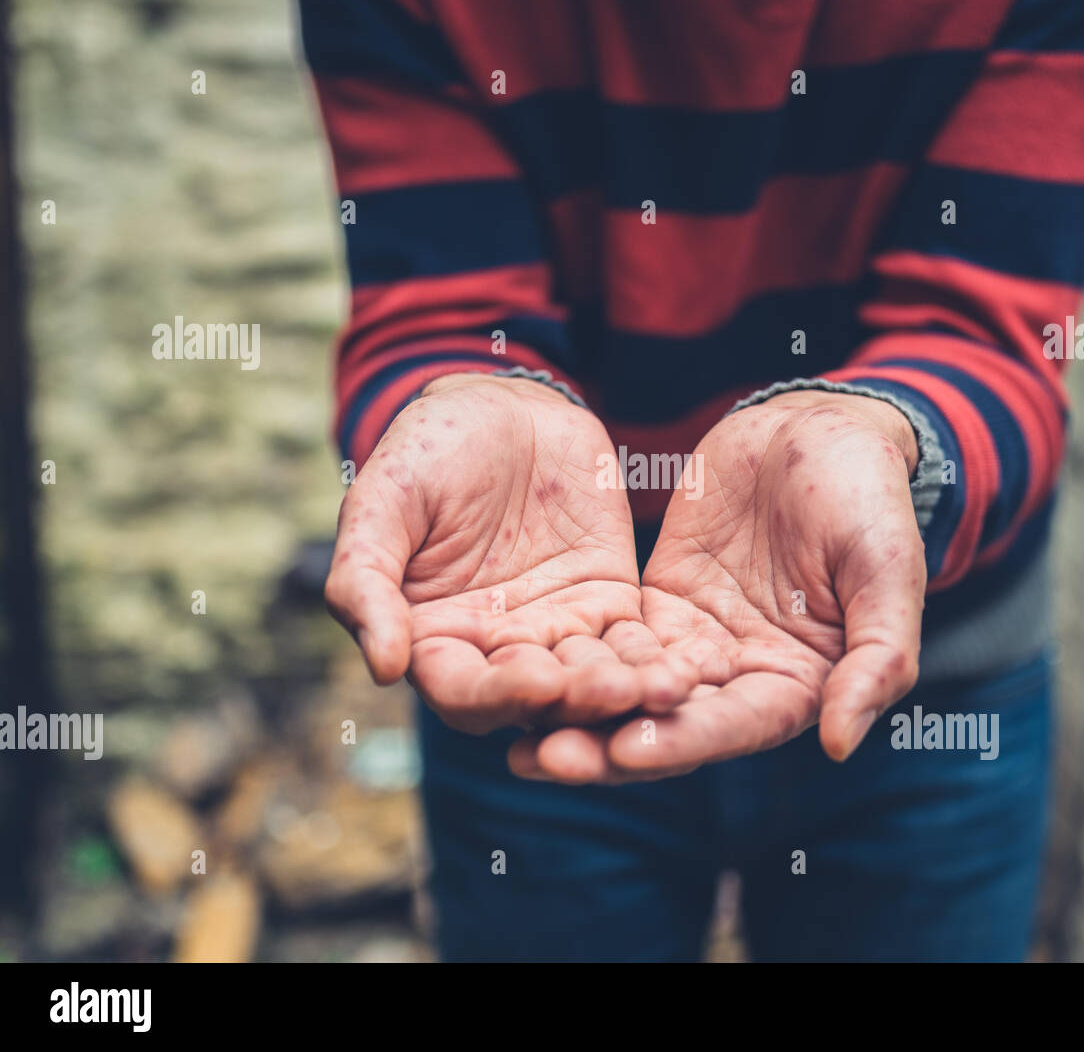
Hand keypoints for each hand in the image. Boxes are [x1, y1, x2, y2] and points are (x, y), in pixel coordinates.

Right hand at [324, 373, 706, 733]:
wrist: (500, 406)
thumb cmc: (425, 451)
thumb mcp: (382, 504)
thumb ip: (366, 582)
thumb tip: (383, 668)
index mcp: (433, 642)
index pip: (463, 691)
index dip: (498, 694)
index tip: (537, 682)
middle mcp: (496, 652)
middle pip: (539, 698)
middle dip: (579, 700)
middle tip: (618, 694)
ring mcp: (556, 633)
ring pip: (594, 678)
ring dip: (630, 691)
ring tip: (667, 689)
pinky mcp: (608, 605)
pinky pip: (637, 642)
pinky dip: (662, 658)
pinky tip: (695, 666)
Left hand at [509, 390, 925, 781]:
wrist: (819, 432)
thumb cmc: (868, 498)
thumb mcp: (888, 572)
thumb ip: (877, 657)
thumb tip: (838, 745)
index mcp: (799, 683)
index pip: (735, 726)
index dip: (682, 741)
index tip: (623, 753)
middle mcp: (740, 676)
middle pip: (669, 722)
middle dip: (608, 743)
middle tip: (544, 759)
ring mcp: (694, 642)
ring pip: (629, 688)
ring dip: (576, 711)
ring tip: (514, 732)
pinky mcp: (657, 605)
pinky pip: (610, 636)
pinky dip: (570, 655)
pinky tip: (516, 667)